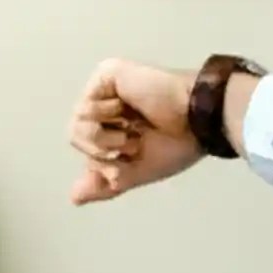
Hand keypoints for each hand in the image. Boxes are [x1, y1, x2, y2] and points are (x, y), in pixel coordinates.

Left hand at [68, 59, 203, 204]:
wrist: (197, 120)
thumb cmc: (179, 143)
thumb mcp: (137, 173)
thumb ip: (105, 185)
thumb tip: (74, 198)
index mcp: (119, 128)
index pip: (89, 152)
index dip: (101, 166)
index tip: (125, 166)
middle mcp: (110, 107)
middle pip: (77, 139)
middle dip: (103, 152)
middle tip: (133, 144)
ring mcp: (107, 90)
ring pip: (76, 124)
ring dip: (104, 137)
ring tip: (132, 130)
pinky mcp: (107, 74)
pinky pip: (84, 105)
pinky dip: (105, 116)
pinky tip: (126, 109)